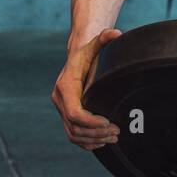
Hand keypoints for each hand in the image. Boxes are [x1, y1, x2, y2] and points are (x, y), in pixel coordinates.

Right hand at [51, 28, 122, 150]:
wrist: (77, 58)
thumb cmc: (88, 53)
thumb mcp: (96, 45)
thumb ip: (105, 38)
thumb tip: (116, 33)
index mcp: (65, 86)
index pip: (75, 112)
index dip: (91, 122)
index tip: (109, 122)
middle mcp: (60, 99)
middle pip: (74, 126)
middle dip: (96, 133)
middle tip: (117, 132)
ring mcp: (61, 109)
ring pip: (73, 133)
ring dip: (93, 140)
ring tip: (114, 138)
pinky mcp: (66, 115)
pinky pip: (72, 135)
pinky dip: (86, 142)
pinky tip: (102, 143)